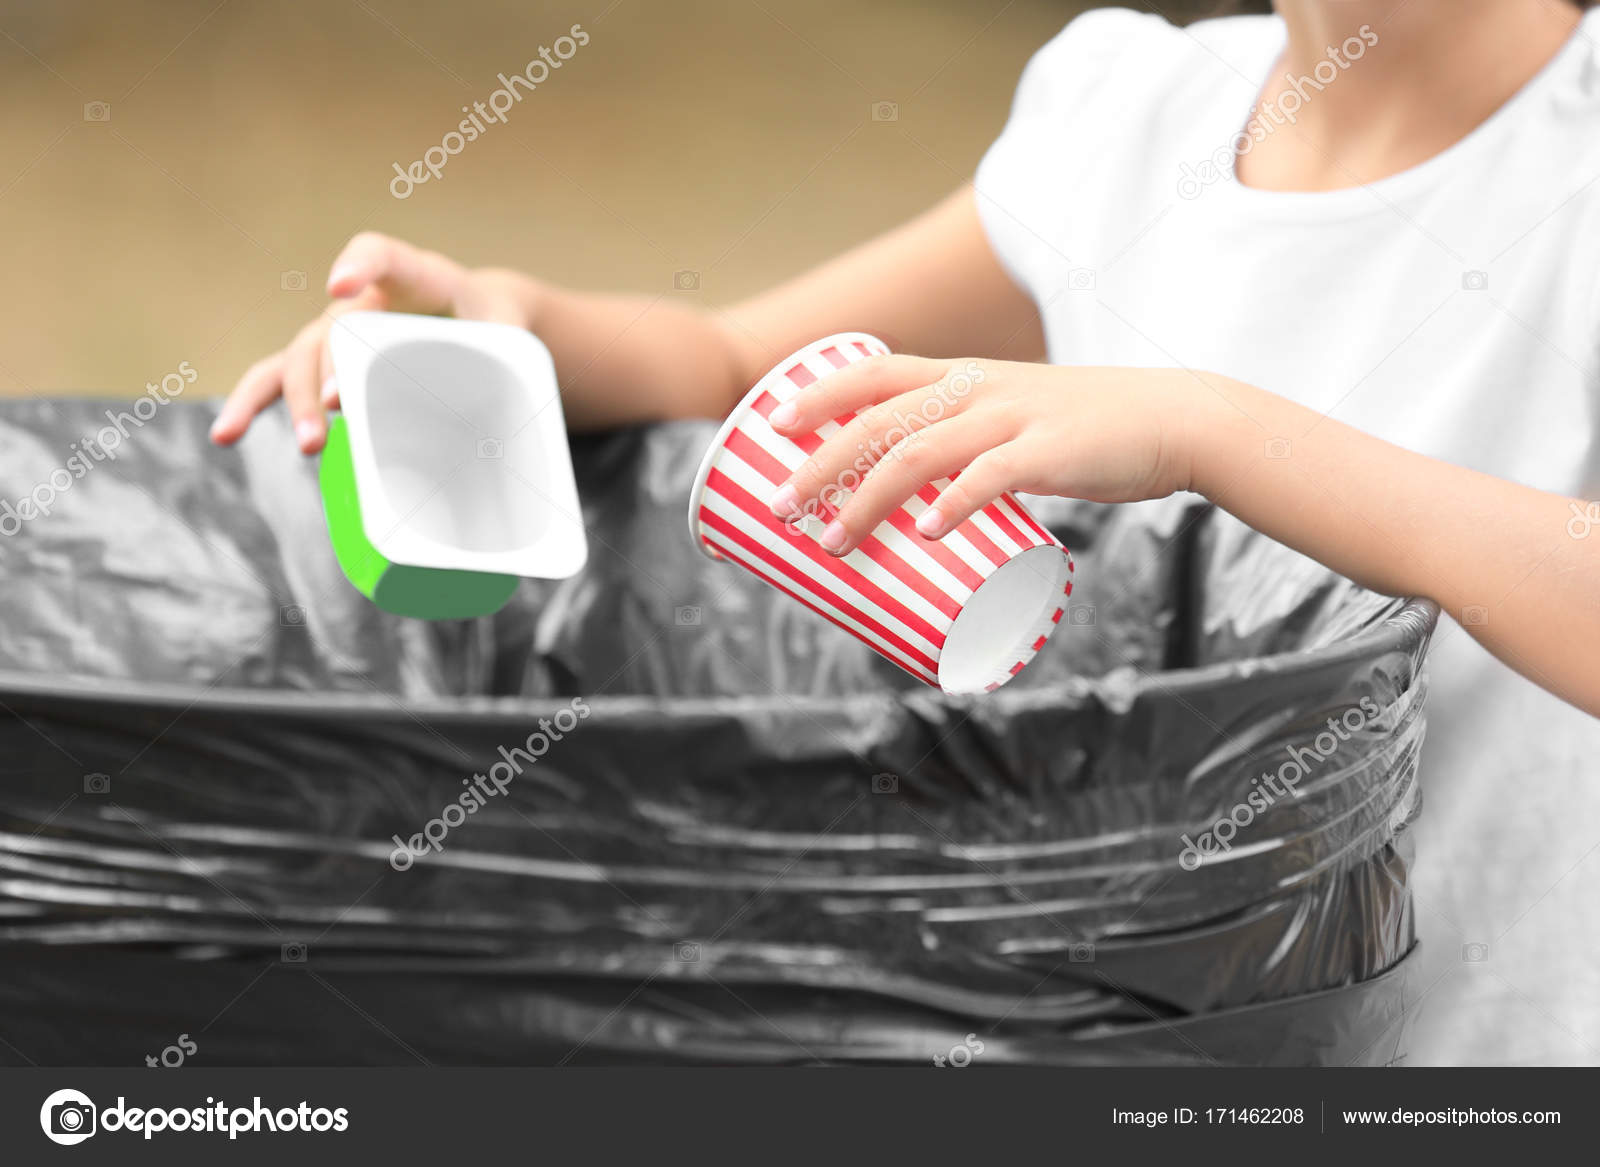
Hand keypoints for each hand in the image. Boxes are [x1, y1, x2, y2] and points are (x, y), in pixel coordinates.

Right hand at [210, 233, 534, 452]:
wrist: (476, 322)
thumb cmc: (494, 325)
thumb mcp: (511, 329)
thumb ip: (508, 349)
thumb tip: (506, 400)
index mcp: (416, 277)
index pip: (383, 256)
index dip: (360, 265)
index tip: (341, 286)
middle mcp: (365, 300)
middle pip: (334, 327)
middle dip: (330, 371)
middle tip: (335, 413)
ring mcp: (337, 332)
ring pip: (300, 357)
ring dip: (295, 401)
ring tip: (307, 445)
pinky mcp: (324, 365)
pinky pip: (278, 379)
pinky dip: (250, 405)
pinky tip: (224, 435)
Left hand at [764, 355, 1201, 554]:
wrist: (1173, 419)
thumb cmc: (1086, 432)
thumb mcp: (1014, 418)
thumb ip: (966, 446)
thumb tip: (916, 504)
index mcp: (965, 378)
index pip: (875, 372)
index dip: (820, 394)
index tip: (773, 424)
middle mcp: (979, 390)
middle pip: (879, 420)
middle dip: (820, 462)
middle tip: (780, 507)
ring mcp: (1014, 420)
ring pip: (920, 453)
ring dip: (866, 498)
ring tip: (832, 541)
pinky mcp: (1052, 454)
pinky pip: (992, 477)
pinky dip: (953, 505)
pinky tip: (924, 535)